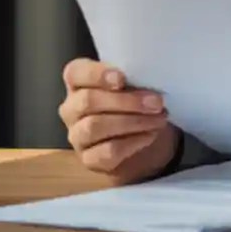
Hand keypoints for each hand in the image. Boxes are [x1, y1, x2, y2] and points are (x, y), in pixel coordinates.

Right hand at [58, 57, 180, 184]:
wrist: (147, 143)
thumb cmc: (137, 104)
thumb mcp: (136, 86)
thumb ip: (133, 78)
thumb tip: (147, 75)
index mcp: (79, 83)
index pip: (76, 73)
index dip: (96, 75)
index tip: (122, 78)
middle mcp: (72, 109)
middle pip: (87, 101)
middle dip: (126, 101)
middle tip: (156, 102)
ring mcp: (77, 135)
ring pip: (95, 126)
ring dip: (132, 122)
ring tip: (158, 119)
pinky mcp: (89, 159)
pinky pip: (107, 151)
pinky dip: (132, 142)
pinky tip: (150, 135)